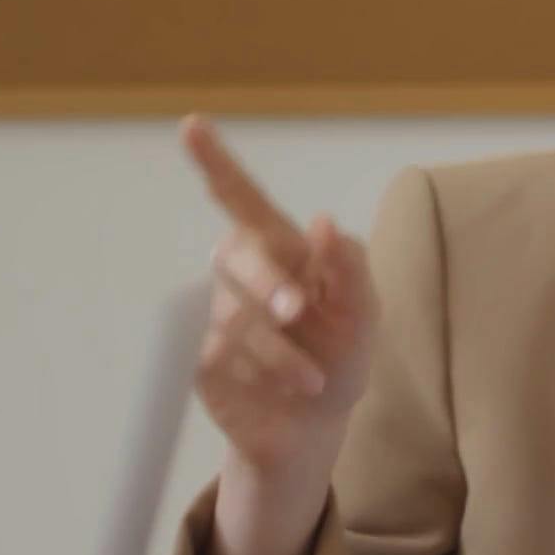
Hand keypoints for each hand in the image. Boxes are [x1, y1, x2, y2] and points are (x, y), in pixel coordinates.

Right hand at [183, 118, 374, 473]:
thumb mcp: (362, 317)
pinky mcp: (200, 357)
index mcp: (284, 250)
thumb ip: (350, 269)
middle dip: (267, 282)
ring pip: (236, 314)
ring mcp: (217, 314)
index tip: (192, 126)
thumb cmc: (339, 359)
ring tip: (312, 380)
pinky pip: (220, 353)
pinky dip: (260, 374)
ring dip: (280, 350)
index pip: (244, 198)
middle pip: (236, 252)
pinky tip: (285, 389)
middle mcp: (244, 274)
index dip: (216, 162)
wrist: (313, 428)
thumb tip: (323, 220)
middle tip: (298, 312)